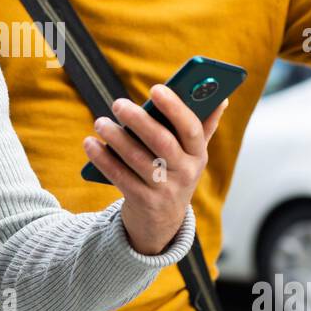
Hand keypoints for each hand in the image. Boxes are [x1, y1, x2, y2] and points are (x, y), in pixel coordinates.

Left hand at [82, 86, 228, 255]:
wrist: (162, 223)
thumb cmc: (175, 174)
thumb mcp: (192, 156)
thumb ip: (203, 127)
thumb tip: (221, 99)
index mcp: (198, 155)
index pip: (192, 128)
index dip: (175, 108)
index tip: (156, 88)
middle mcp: (185, 173)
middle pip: (162, 142)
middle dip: (138, 120)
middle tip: (118, 104)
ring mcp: (164, 190)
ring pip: (137, 159)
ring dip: (116, 138)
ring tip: (101, 122)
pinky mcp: (143, 202)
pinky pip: (120, 176)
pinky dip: (103, 159)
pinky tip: (90, 144)